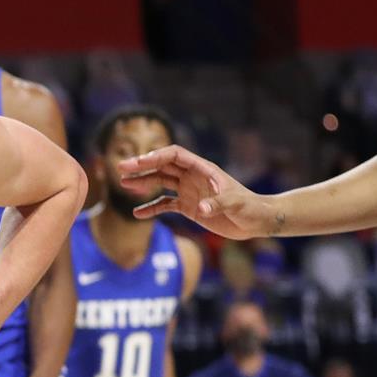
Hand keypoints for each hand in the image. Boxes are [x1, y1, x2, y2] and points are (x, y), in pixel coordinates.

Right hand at [116, 146, 272, 239]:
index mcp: (203, 169)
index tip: (139, 163)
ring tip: (123, 184)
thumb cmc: (249, 208)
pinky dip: (151, 208)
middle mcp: (192, 177)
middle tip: (121, 168)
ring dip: (143, 182)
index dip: (156, 157)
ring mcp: (189, 191)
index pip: (175, 156)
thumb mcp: (236, 204)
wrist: (255, 221)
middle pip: (163, 166)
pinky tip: (137, 214)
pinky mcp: (188, 207)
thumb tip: (200, 208)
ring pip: (160, 182)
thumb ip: (218, 204)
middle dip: (142, 166)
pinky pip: (165, 204)